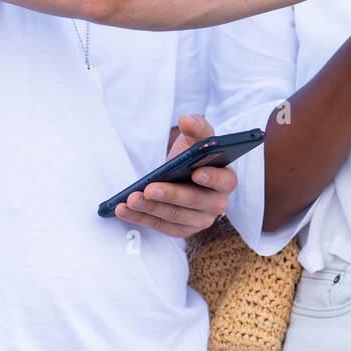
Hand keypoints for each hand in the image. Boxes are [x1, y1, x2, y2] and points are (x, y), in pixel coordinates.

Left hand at [115, 114, 236, 237]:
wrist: (182, 174)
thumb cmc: (194, 156)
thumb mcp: (196, 138)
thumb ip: (196, 127)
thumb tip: (186, 120)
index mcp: (226, 179)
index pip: (225, 181)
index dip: (212, 178)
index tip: (195, 173)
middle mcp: (218, 203)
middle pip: (196, 202)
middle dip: (172, 195)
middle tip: (150, 189)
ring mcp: (201, 219)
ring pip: (176, 217)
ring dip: (152, 209)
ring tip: (131, 199)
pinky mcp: (183, 230)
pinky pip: (162, 227)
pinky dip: (142, 219)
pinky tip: (124, 210)